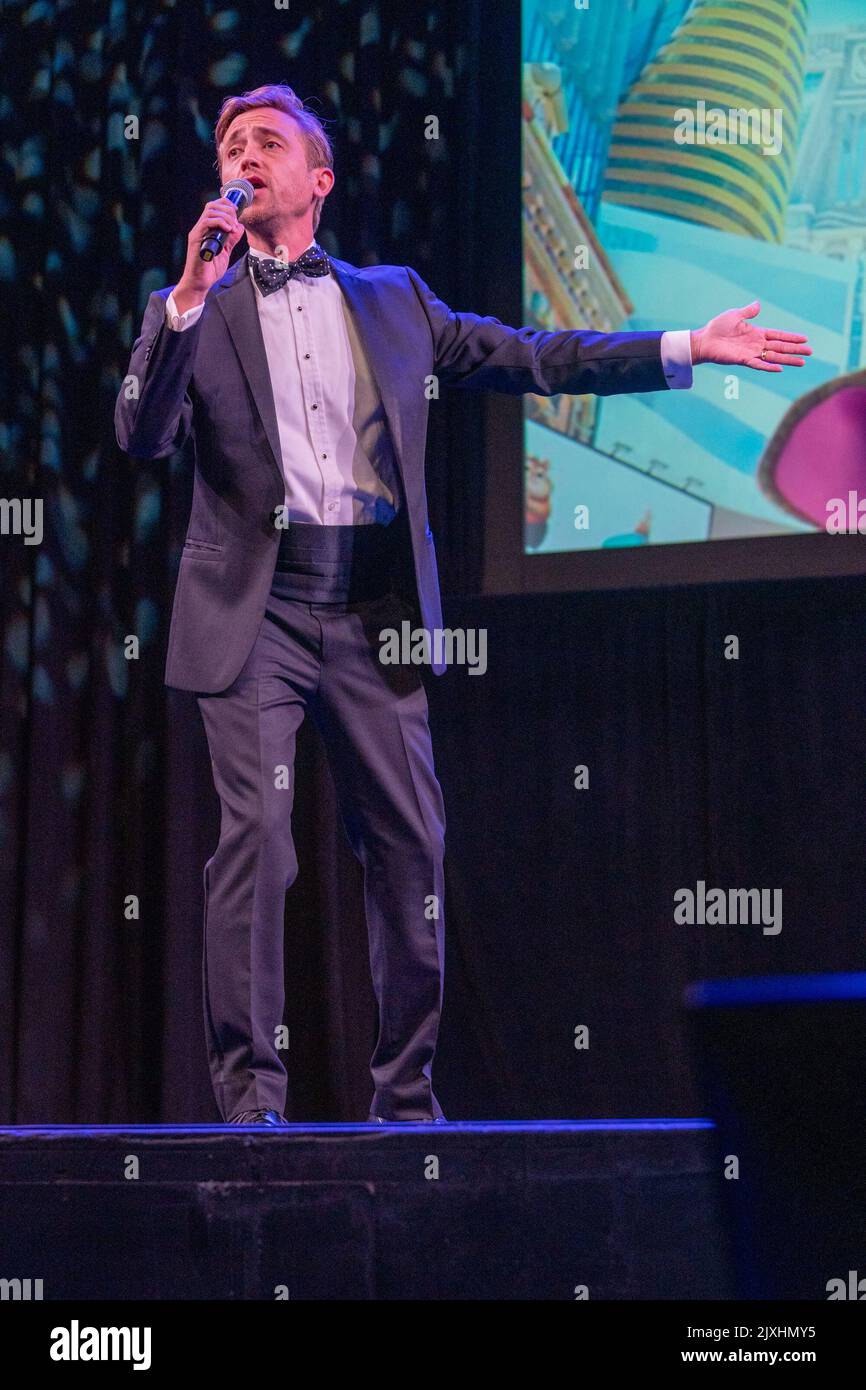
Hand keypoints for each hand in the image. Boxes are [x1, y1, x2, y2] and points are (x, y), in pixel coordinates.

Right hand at [173, 196, 245, 313]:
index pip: (213, 208)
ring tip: (233, 227)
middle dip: (228, 209)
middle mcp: (200, 229)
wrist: (200, 284)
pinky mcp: (196, 240)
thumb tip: (239, 227)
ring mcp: (198, 233)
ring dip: (225, 216)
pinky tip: (228, 230)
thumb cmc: (209, 270)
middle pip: (212, 206)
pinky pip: (206, 223)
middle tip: (236, 221)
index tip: (237, 212)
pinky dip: (220, 223)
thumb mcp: (225, 252)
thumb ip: (231, 240)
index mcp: (206, 230)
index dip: (226, 205)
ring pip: (210, 212)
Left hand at [690, 300, 811, 372]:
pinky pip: (758, 364)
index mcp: (757, 333)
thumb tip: (758, 304)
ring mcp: (751, 353)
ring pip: (774, 357)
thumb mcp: (735, 315)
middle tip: (810, 352)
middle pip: (781, 347)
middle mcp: (757, 344)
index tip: (805, 339)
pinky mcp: (743, 360)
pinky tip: (780, 368)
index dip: (791, 337)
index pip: (779, 335)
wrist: (704, 340)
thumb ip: (748, 312)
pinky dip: (769, 366)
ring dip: (788, 359)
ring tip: (802, 362)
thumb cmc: (718, 327)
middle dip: (795, 349)